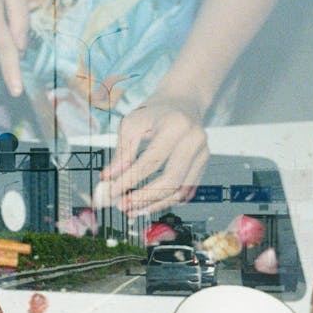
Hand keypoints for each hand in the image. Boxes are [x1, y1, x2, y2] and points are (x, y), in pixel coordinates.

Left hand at [101, 93, 209, 214]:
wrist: (182, 102)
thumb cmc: (154, 113)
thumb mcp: (132, 124)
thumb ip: (122, 152)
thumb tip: (109, 179)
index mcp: (176, 126)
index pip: (151, 161)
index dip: (130, 180)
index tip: (111, 192)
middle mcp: (194, 140)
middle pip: (171, 180)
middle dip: (144, 198)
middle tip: (122, 206)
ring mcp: (203, 154)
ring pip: (180, 191)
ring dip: (154, 205)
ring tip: (132, 210)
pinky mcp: (203, 165)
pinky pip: (186, 192)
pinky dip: (167, 202)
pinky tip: (149, 205)